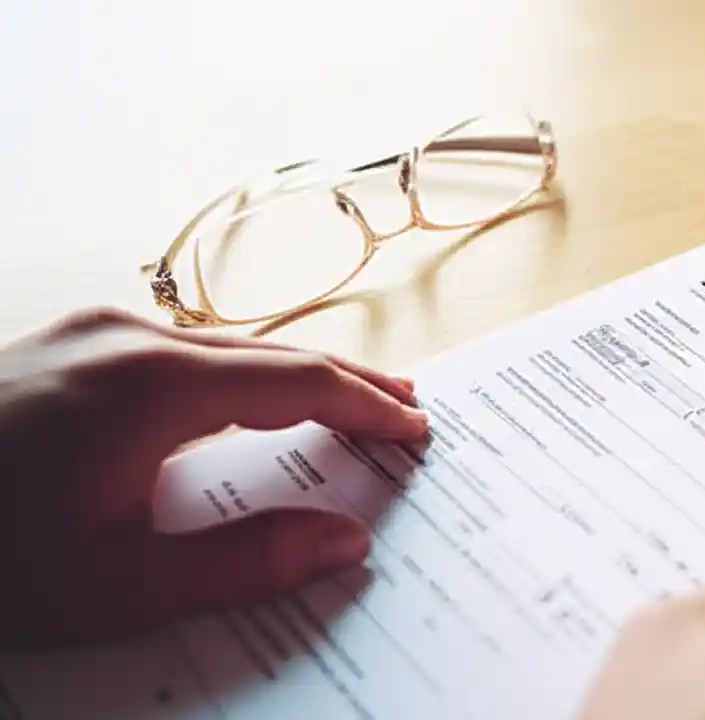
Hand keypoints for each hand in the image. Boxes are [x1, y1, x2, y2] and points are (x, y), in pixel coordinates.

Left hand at [0, 308, 427, 644]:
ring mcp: (89, 332)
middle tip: (406, 406)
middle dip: (345, 382)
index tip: (417, 430)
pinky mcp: (64, 345)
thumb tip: (345, 543)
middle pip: (269, 352)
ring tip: (345, 400)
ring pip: (225, 347)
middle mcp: (128, 336)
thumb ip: (249, 563)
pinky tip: (250, 398)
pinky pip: (179, 350)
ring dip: (291, 376)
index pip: (299, 383)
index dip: (368, 408)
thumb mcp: (121, 585)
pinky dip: (236, 376)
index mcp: (153, 384)